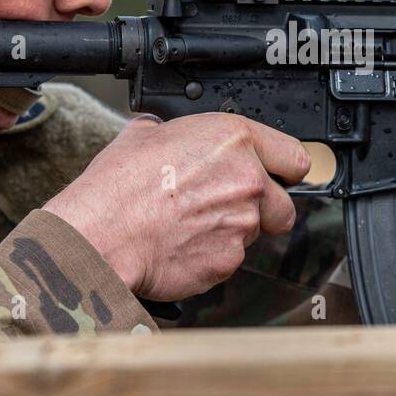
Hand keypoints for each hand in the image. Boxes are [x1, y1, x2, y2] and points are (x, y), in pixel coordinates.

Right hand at [43, 113, 310, 300]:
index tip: (278, 178)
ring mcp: (243, 225)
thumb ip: (179, 134)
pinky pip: (230, 260)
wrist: (100, 235)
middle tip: (225, 208)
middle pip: (283, 204)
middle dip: (262, 209)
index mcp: (235, 140)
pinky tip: (181, 246)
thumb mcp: (145, 134)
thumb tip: (174, 135)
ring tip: (189, 226)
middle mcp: (249, 180)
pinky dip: (211, 257)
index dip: (284, 170)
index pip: (295, 158)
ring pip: (254, 233)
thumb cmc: (117, 186)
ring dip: (231, 232)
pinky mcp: (229, 261)